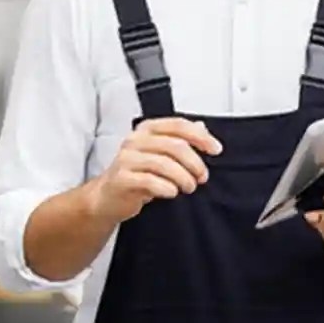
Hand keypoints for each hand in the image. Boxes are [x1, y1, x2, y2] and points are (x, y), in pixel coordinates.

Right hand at [88, 117, 222, 223]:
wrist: (107, 197)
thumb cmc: (136, 174)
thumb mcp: (159, 154)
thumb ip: (179, 139)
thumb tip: (202, 127)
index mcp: (147, 129)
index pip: (179, 125)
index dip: (201, 137)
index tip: (216, 150)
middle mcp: (135, 140)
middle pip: (175, 145)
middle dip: (195, 163)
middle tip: (202, 177)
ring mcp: (126, 159)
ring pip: (164, 164)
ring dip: (183, 178)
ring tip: (189, 187)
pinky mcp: (121, 178)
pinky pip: (149, 181)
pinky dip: (166, 187)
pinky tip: (172, 193)